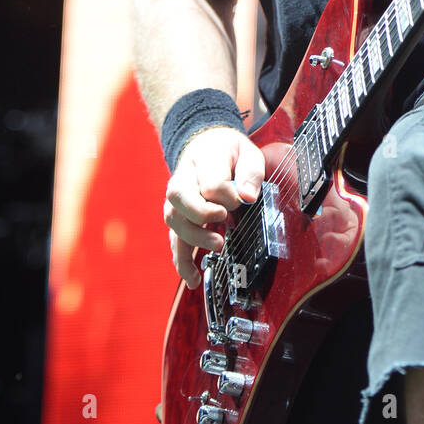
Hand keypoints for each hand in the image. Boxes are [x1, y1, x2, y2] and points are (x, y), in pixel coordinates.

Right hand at [163, 126, 266, 288]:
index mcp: (203, 158)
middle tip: (223, 220)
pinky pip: (174, 239)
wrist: (205, 145)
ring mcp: (176, 199)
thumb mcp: (248, 153)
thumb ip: (250, 173)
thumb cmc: (229, 152)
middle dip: (200, 214)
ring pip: (173, 219)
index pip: (209, 181)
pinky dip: (181, 260)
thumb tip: (248, 196)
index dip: (226, 195)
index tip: (240, 199)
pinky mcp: (177, 217)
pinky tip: (193, 278)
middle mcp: (183, 178)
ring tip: (217, 247)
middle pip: (179, 198)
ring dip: (192, 237)